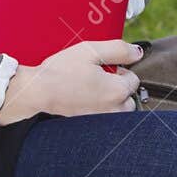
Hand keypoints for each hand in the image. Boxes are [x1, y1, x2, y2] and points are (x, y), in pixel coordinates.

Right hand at [0, 40, 144, 123]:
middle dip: (118, 87)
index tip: (103, 67)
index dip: (120, 69)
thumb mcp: (90, 51)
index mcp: (117, 91)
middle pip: (129, 98)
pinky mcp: (91, 127)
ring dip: (112, 100)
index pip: (133, 79)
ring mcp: (102, 121)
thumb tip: (138, 52)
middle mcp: (114, 110)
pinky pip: (106, 119)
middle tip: (97, 78)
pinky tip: (83, 99)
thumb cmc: (61, 70)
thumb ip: (119, 49)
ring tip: (91, 89)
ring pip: (119, 111)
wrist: (38, 92)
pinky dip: (100, 110)